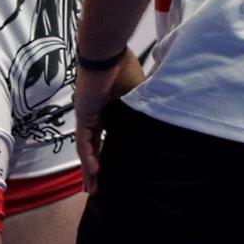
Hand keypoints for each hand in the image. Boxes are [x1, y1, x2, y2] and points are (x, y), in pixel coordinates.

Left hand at [74, 48, 144, 193]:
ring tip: (92, 189)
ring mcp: (86, 117)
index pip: (105, 139)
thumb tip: (160, 119)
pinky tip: (94, 171)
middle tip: (95, 189)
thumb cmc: (121, 67)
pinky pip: (85, 142)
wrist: (106, 53)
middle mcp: (93, 116)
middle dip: (94, 171)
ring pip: (87, 150)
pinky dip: (89, 157)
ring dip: (89, 170)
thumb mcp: (138, 92)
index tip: (110, 171)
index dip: (106, 156)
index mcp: (106, 111)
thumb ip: (143, 108)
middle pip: (93, 149)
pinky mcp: (83, 115)